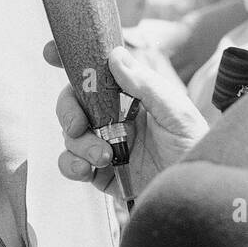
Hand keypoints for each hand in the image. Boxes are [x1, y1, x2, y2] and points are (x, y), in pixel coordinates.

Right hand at [46, 41, 209, 196]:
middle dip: (68, 111)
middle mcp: (114, 117)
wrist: (197, 193)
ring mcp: (105, 144)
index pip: (98, 74)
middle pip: (74, 103)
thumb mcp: (176, 111)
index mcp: (131, 96)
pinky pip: (71, 164)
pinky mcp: (101, 173)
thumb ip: (145, 84)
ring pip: (70, 134)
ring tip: (103, 157)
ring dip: (79, 144)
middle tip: (78, 125)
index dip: (72, 61)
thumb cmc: (194, 146)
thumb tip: (115, 55)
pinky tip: (87, 170)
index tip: (50, 53)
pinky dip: (71, 165)